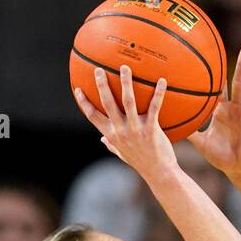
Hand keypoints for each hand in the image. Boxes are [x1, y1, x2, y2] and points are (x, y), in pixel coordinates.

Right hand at [74, 65, 177, 184]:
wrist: (158, 173)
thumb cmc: (140, 162)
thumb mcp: (122, 154)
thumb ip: (111, 145)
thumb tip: (102, 140)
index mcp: (111, 135)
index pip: (93, 116)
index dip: (84, 102)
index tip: (77, 89)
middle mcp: (120, 131)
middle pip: (107, 104)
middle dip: (101, 86)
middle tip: (98, 70)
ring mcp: (135, 130)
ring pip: (128, 102)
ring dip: (125, 83)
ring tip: (124, 67)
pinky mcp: (151, 130)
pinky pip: (154, 107)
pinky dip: (158, 93)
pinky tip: (162, 80)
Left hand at [187, 47, 240, 184]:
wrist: (235, 169)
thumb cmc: (220, 156)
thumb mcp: (200, 142)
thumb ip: (188, 131)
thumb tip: (170, 125)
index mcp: (223, 111)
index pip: (221, 88)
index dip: (220, 75)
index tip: (218, 57)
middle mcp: (236, 110)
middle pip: (239, 84)